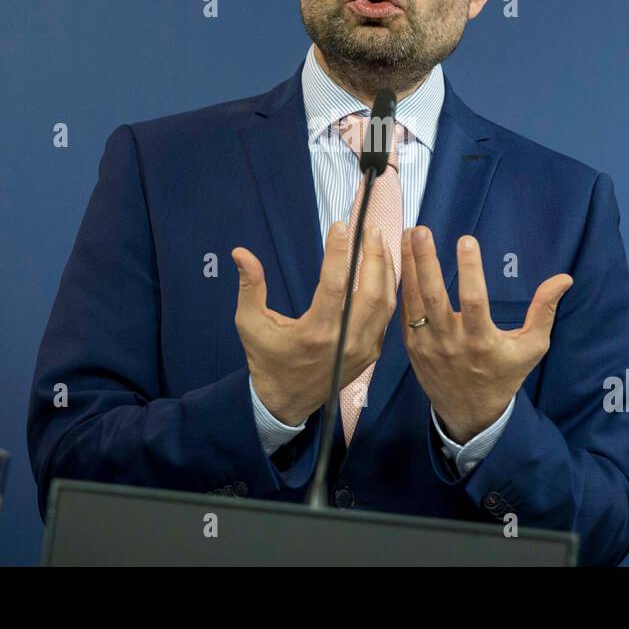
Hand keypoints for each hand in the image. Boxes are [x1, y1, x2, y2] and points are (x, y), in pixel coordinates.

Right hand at [232, 222, 396, 425]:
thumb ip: (250, 286)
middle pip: (371, 293)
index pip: (335, 285)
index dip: (339, 253)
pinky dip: (387, 291)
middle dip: (374, 257)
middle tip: (369, 230)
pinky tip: (383, 270)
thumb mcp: (250, 323)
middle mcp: (344, 342)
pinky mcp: (370, 353)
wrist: (286, 401)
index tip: (340, 227)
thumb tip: (241, 253)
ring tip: (379, 243)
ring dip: (385, 270)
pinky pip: (386, 318)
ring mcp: (362, 349)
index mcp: (315, 333)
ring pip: (385, 304)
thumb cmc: (267, 359)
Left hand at [400, 225, 573, 443]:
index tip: (466, 239)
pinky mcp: (412, 347)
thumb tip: (564, 278)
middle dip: (426, 261)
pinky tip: (403, 259)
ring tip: (409, 234)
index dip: (470, 270)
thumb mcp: (531, 348)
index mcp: (481, 342)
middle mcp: (450, 343)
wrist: (470, 413)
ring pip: (414, 300)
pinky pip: (405, 311)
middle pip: (434, 297)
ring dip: (410, 265)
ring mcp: (427, 345)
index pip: (474, 301)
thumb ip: (544, 311)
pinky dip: (403, 284)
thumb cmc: (504, 375)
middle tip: (421, 231)